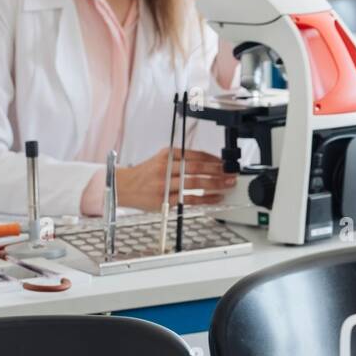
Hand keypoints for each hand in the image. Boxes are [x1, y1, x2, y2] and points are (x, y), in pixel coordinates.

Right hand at [115, 148, 236, 210]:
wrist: (124, 187)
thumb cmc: (146, 174)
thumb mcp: (161, 159)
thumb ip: (181, 159)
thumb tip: (209, 163)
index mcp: (167, 155)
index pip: (195, 155)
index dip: (213, 159)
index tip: (225, 163)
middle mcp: (166, 168)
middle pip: (197, 168)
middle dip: (218, 171)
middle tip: (231, 173)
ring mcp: (165, 185)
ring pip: (195, 183)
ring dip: (215, 184)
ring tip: (227, 184)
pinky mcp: (166, 200)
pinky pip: (190, 199)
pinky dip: (206, 199)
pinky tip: (216, 197)